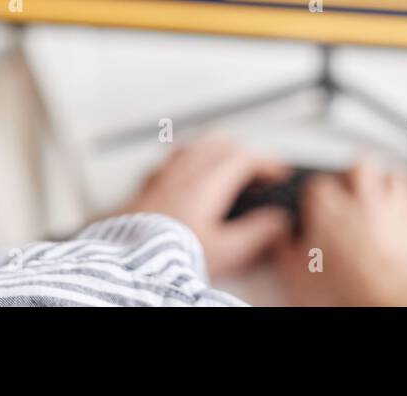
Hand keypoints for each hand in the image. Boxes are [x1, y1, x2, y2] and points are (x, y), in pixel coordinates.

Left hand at [120, 136, 291, 279]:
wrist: (127, 264)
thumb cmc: (171, 255)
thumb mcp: (226, 251)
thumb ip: (256, 234)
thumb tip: (276, 223)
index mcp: (207, 181)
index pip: (244, 157)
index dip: (267, 163)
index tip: (278, 174)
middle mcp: (182, 171)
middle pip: (219, 143)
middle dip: (242, 152)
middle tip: (255, 171)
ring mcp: (160, 175)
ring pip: (192, 146)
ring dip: (214, 151)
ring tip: (223, 168)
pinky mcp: (143, 186)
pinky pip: (169, 160)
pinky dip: (187, 161)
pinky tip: (183, 176)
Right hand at [276, 159, 406, 305]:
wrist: (397, 308)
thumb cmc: (351, 295)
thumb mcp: (296, 278)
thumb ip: (284, 250)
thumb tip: (280, 239)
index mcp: (329, 205)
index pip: (316, 184)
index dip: (315, 199)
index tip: (316, 212)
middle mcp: (365, 198)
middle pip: (358, 167)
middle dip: (353, 177)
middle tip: (349, 193)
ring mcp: (398, 208)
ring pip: (394, 176)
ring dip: (386, 185)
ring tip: (379, 199)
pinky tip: (404, 220)